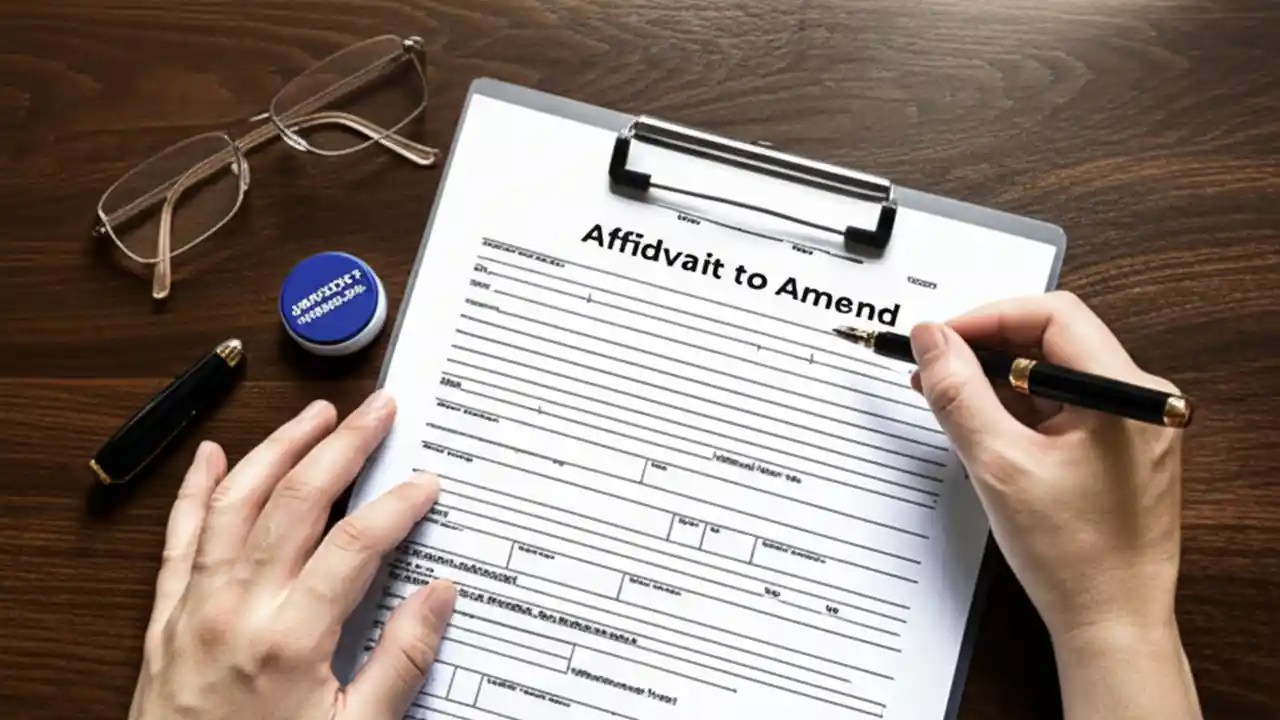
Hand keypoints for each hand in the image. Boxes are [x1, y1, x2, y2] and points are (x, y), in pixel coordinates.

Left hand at [129, 392, 456, 719]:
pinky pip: (178, 537)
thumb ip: (401, 661)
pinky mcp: (166, 617)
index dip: (398, 504)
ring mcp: (196, 605)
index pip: (357, 543)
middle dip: (343, 445)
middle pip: (297, 500)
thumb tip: (440, 596)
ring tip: (314, 415)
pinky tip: (212, 456)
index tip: (425, 483)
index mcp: (291, 637)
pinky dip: (196, 490)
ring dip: (276, 448)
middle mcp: (238, 607)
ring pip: (236, 501)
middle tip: (377, 412)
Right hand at [909, 291, 1199, 718]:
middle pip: (1051, 342)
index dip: (987, 318)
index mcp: (1125, 392)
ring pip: (1052, 376)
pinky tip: (979, 427)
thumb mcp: (998, 463)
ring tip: (945, 398)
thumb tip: (932, 339)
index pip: (1052, 315)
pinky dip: (1016, 411)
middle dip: (985, 349)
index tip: (941, 338)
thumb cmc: (1073, 556)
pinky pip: (1060, 409)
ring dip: (996, 382)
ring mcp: (1130, 426)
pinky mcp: (1117, 450)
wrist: (1110, 623)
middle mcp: (1138, 400)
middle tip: (933, 366)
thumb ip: (958, 393)